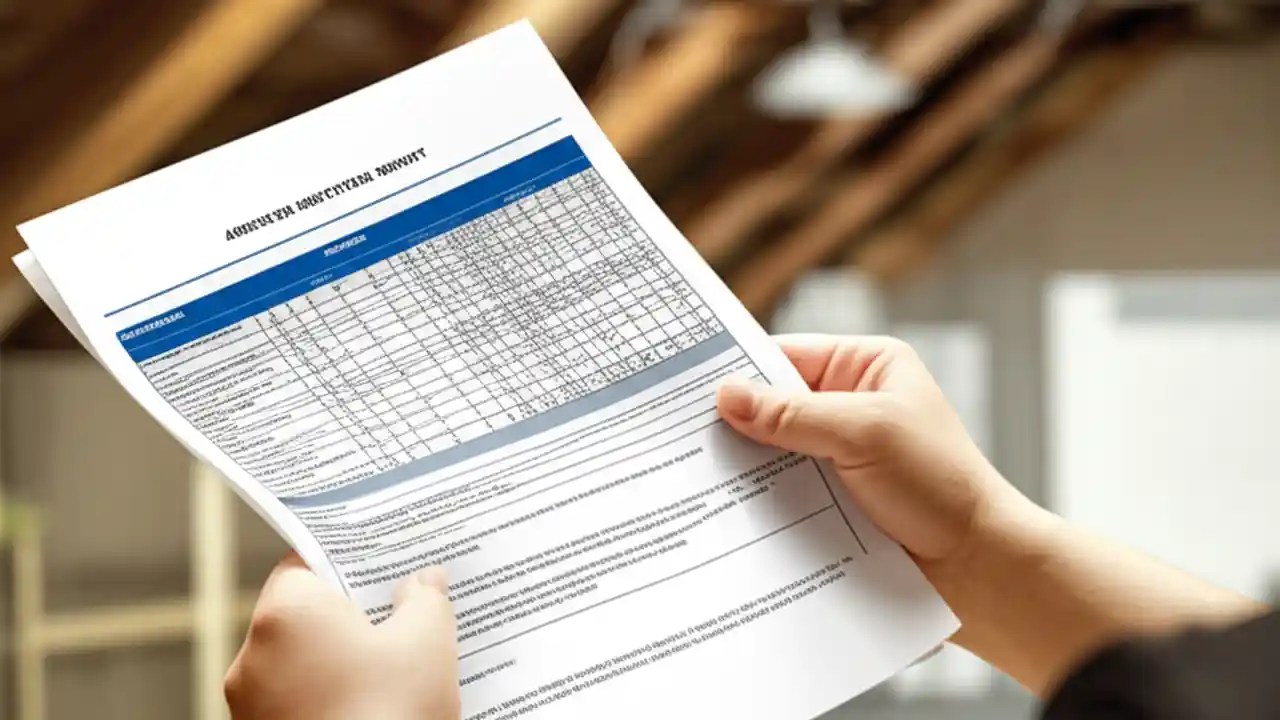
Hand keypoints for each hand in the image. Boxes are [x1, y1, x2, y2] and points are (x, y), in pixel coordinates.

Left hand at [225, 553, 458, 719]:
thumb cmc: (390, 714)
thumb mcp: (427, 643)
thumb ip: (425, 598)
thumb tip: (423, 581)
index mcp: (286, 612)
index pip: (305, 562)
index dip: (348, 562)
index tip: (383, 566)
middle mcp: (253, 655)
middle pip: (304, 614)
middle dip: (352, 615)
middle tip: (402, 614)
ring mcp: (251, 706)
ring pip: (300, 663)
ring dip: (340, 661)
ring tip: (394, 668)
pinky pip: (297, 702)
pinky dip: (329, 699)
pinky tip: (373, 708)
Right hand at [716, 334, 1028, 576]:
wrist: (975, 566)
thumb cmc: (939, 486)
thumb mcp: (865, 434)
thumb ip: (793, 415)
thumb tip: (726, 396)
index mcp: (867, 366)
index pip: (785, 356)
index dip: (739, 371)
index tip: (687, 386)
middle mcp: (850, 403)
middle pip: (773, 404)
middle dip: (736, 423)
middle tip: (681, 436)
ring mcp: (839, 452)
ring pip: (774, 449)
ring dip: (746, 465)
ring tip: (696, 475)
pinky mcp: (833, 496)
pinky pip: (784, 488)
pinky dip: (761, 497)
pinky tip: (729, 508)